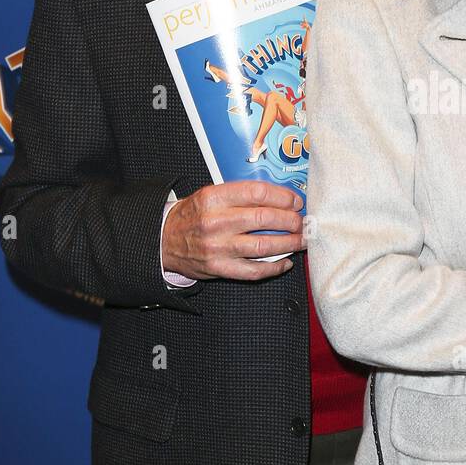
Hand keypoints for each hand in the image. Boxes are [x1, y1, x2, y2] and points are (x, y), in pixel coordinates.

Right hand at [161, 180, 303, 280]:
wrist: (163, 241)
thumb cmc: (192, 216)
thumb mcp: (209, 196)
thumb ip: (239, 195)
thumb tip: (279, 198)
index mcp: (213, 198)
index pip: (257, 193)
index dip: (282, 196)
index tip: (295, 201)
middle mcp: (215, 222)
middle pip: (264, 219)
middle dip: (290, 220)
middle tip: (302, 222)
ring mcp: (218, 247)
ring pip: (263, 246)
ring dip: (289, 244)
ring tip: (301, 241)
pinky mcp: (219, 268)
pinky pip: (254, 271)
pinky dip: (274, 268)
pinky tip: (286, 262)